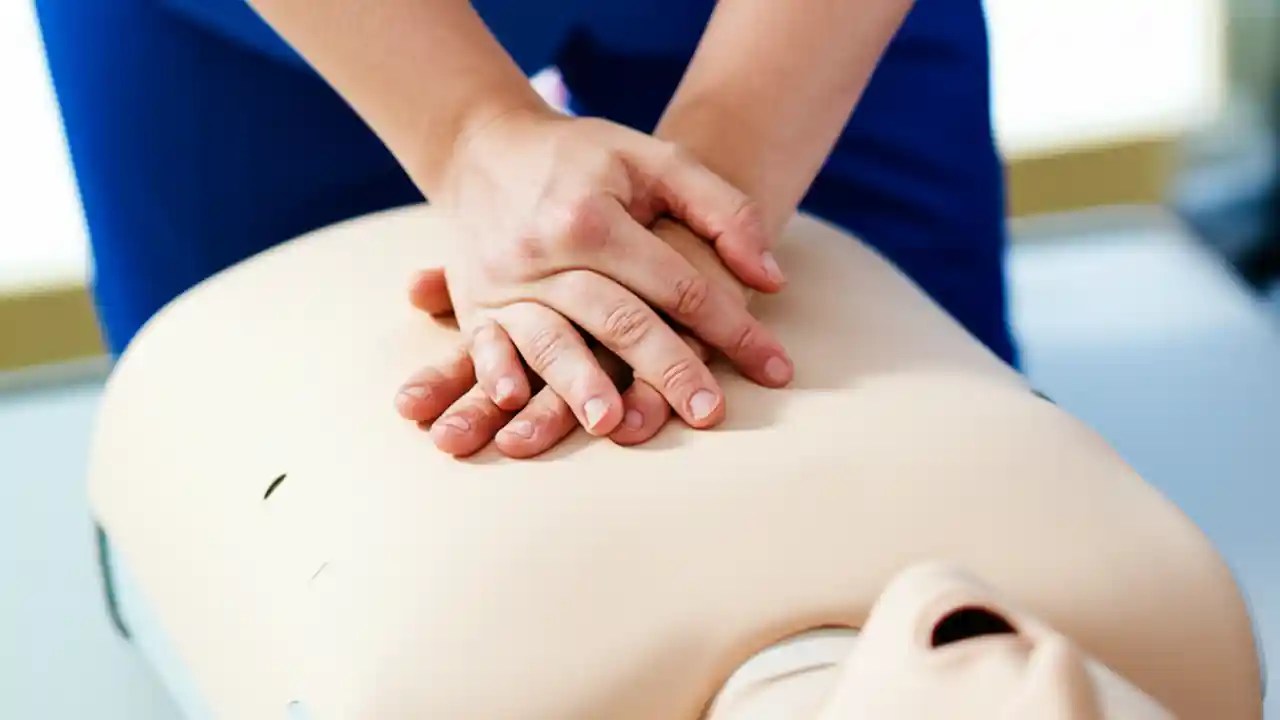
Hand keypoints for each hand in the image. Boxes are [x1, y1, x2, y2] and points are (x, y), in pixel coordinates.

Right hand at [434, 107, 792, 437]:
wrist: (483, 147)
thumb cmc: (584, 160)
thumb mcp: (655, 160)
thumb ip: (723, 210)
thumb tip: (771, 282)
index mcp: (595, 215)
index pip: (678, 283)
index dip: (733, 326)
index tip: (776, 369)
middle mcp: (545, 251)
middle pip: (619, 319)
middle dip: (669, 369)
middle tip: (711, 414)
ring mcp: (505, 282)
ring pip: (550, 338)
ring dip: (580, 383)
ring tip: (617, 424)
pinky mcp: (475, 305)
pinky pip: (484, 343)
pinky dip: (496, 371)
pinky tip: (516, 401)